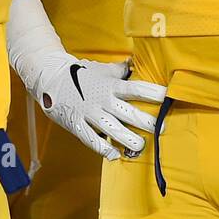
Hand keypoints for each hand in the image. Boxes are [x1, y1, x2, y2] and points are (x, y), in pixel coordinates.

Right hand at [8, 0, 164, 158]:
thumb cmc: (79, 74)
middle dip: (146, 121)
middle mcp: (103, 100)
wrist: (50, 78)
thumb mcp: (102, 69)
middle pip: (128, 112)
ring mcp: (90, 113)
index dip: (153, 93)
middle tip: (161, 128)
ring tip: (141, 146)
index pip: (137, 89)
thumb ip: (120, 70)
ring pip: (112, 129)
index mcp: (111, 86)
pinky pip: (91, 139)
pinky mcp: (77, 124)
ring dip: (128, 139)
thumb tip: (135, 63)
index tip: (169, 97)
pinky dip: (102, 148)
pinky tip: (114, 155)